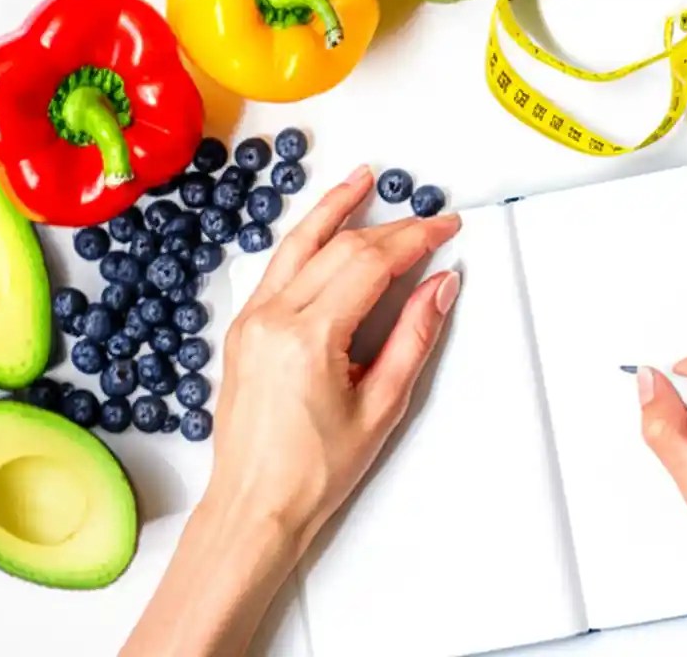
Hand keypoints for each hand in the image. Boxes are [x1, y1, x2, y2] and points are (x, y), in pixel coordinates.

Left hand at [125, 166, 461, 655]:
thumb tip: (441, 285)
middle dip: (389, 227)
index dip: (413, 238)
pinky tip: (324, 228)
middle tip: (428, 220)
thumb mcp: (382, 405)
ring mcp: (250, 320)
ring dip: (333, 210)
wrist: (254, 506)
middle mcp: (271, 317)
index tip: (444, 227)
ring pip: (298, 245)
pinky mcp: (243, 328)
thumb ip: (415, 336)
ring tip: (360, 180)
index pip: (370, 263)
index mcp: (308, 337)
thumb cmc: (314, 471)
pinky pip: (277, 267)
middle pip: (339, 247)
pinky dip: (305, 240)